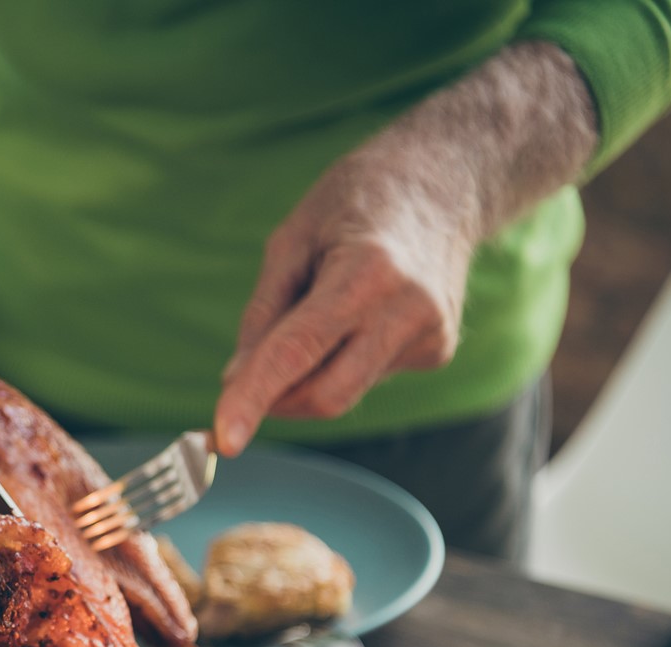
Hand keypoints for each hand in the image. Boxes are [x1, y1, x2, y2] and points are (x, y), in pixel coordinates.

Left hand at [213, 144, 476, 455]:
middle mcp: (407, 310)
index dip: (255, 398)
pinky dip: (339, 363)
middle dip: (275, 400)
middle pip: (325, 395)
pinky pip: (366, 378)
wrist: (447, 182)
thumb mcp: (292, 240)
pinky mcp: (437, 351)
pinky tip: (354, 317)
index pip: (298, 352)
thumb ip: (262, 314)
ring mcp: (431, 335)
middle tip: (242, 380)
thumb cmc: (357, 201)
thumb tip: (235, 380)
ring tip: (311, 317)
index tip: (223, 440)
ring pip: (344, 394)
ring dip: (305, 380)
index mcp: (367, 273)